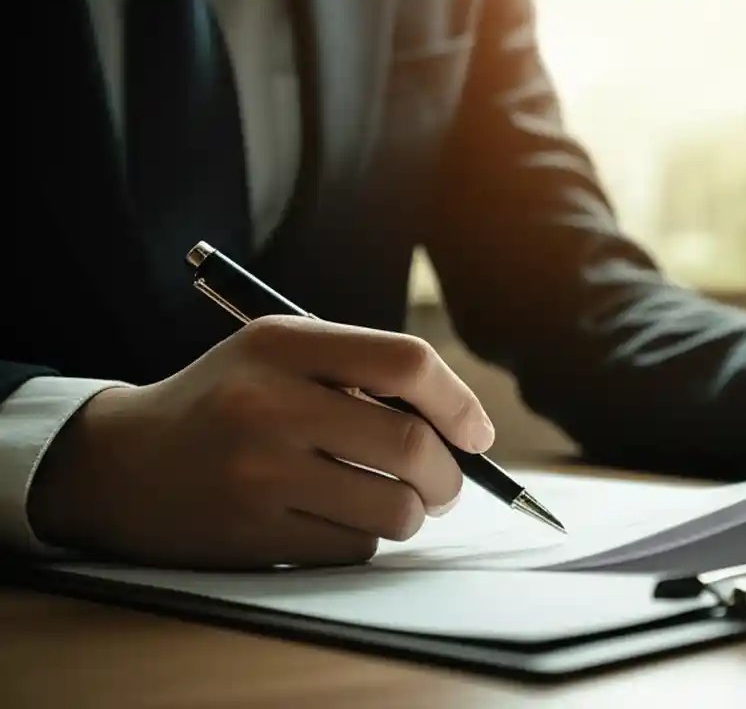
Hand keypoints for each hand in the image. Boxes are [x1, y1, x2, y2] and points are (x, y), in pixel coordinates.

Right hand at [27, 316, 493, 568]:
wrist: (122, 465)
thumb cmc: (227, 403)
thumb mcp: (280, 354)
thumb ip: (364, 371)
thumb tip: (463, 426)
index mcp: (284, 344)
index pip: (406, 363)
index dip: (459, 401)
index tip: (476, 434)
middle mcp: (270, 403)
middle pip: (411, 444)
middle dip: (449, 475)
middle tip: (447, 484)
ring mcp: (258, 473)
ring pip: (394, 508)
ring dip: (411, 513)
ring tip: (390, 500)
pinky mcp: (253, 535)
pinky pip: (356, 547)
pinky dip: (365, 538)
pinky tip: (335, 519)